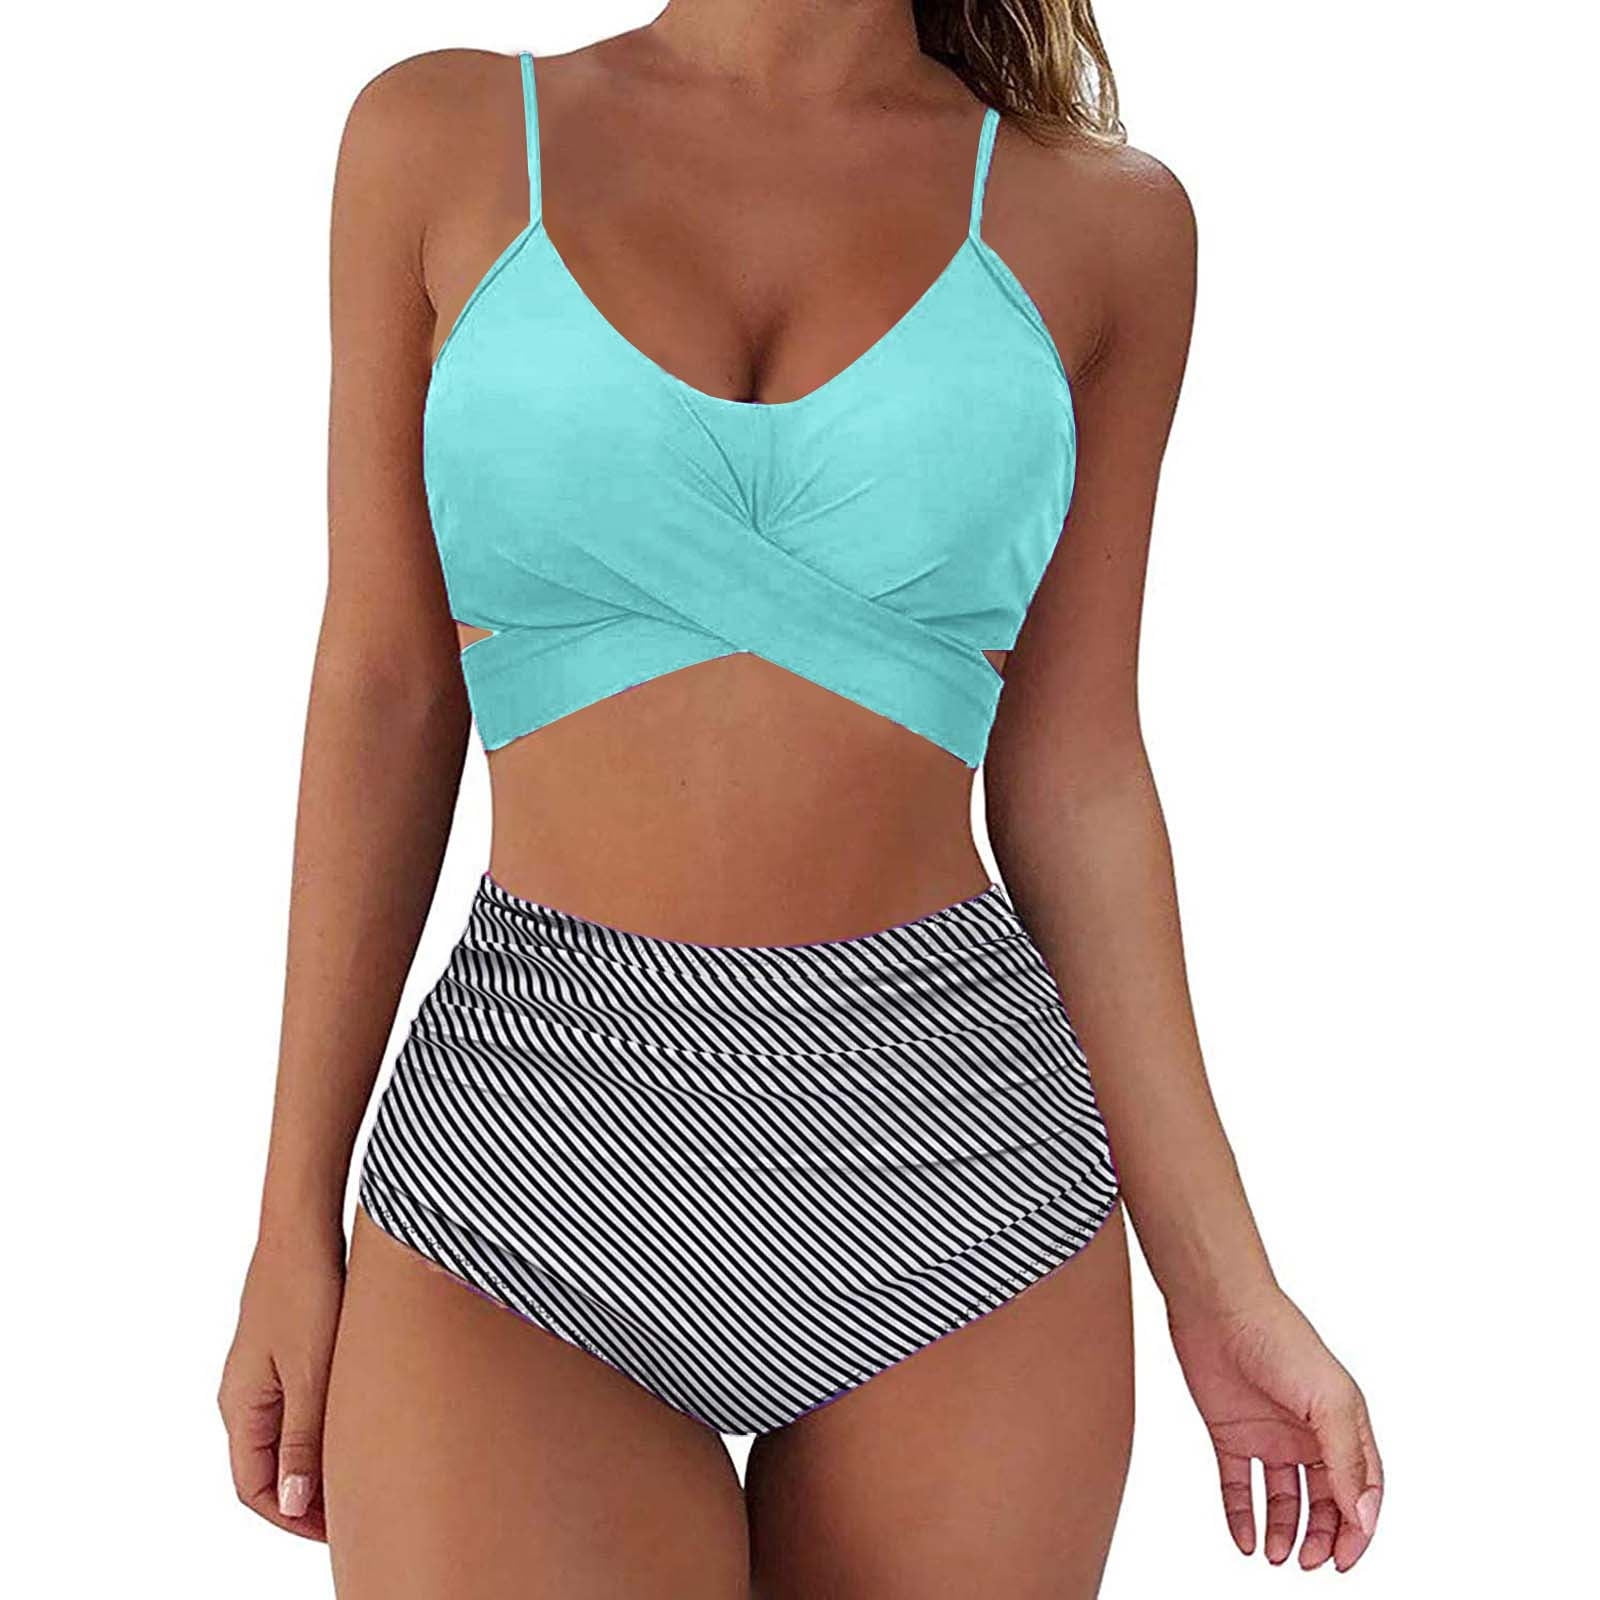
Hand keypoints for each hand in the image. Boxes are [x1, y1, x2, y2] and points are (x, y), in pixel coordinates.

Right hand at [217, 1228, 345, 1540]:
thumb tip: (293, 1501)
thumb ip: (301, 1439)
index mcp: (241, 1406)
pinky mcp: (286, 1348)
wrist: (303, 1226)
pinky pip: (296, 1405)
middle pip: (267, 1468)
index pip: (254, 1489)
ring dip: (314, 1461)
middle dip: (306, 1496)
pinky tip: (354, 1422)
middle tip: (353, 1510)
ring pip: (284, 1437)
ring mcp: (263, 1370)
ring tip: (359, 1473)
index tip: (336, 1529)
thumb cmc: (304, 1291)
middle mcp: (245, 1394)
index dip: (292, 1516)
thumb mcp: (309, 1372)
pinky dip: (319, 1427)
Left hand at [1168, 1285, 1382, 1571]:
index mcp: (1342, 1422)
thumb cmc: (1279, 1337)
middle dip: (1321, 1537)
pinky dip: (1241, 1515)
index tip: (1344, 1560)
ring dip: (1283, 1531)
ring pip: (1283, 1498)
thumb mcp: (1326, 1401)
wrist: (1217, 1306)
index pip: (1361, 1489)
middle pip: (1324, 1500)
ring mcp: (1269, 1434)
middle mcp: (1307, 1432)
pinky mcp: (1230, 1432)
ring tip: (1277, 1556)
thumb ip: (1347, 1460)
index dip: (1357, 1528)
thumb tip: (1363, 1517)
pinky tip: (1244, 1539)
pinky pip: (1238, 1484)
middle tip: (1308, 1563)